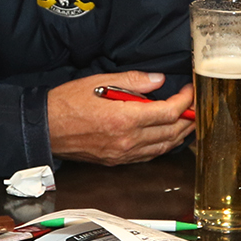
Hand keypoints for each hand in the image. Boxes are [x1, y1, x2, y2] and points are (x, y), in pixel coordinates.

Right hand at [47, 70, 194, 164]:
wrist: (45, 128)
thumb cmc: (67, 103)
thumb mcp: (100, 81)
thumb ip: (133, 81)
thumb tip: (157, 80)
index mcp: (125, 118)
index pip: (170, 112)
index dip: (185, 101)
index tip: (189, 91)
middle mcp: (128, 139)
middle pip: (172, 132)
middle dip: (188, 118)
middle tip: (195, 106)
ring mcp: (123, 153)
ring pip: (163, 147)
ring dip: (180, 134)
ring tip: (187, 121)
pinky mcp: (117, 161)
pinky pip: (148, 156)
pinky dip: (163, 146)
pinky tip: (166, 137)